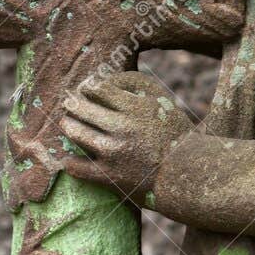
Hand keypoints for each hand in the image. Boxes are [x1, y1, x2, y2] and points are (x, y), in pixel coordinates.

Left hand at [61, 71, 191, 202]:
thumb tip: (101, 78)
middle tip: (69, 103)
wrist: (186, 172)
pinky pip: (77, 168)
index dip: (86, 86)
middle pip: (81, 108)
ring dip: (68, 126)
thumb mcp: (161, 99)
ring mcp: (115, 153)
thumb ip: (134, 82)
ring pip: (75, 132)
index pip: (96, 88)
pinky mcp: (111, 176)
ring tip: (69, 125)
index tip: (85, 90)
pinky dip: (69, 162)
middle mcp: (123, 128)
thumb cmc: (173, 132)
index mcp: (136, 108)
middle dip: (72, 103)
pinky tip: (70, 158)